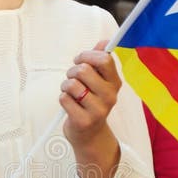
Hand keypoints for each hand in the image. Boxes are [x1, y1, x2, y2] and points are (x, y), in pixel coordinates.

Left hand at [60, 39, 121, 177]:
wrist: (89, 135)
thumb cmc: (91, 102)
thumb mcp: (99, 81)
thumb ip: (100, 60)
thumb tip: (104, 42)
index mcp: (115, 83)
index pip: (104, 59)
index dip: (87, 56)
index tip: (80, 60)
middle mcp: (110, 96)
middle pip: (83, 70)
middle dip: (72, 71)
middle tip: (72, 79)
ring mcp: (98, 110)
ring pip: (71, 84)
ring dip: (65, 86)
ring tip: (70, 93)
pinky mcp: (83, 121)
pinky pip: (64, 99)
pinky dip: (62, 99)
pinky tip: (69, 105)